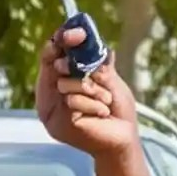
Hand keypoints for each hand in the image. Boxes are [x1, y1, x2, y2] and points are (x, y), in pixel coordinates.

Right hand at [36, 27, 138, 156]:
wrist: (123, 141)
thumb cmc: (118, 112)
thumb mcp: (112, 83)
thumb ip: (101, 66)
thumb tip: (103, 47)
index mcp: (65, 77)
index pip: (54, 52)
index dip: (63, 39)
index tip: (77, 34)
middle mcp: (54, 90)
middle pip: (53, 62)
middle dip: (76, 65)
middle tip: (92, 76)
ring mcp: (54, 106)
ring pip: (64, 82)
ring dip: (91, 89)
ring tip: (106, 102)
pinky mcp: (57, 122)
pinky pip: (72, 101)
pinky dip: (92, 105)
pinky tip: (101, 114)